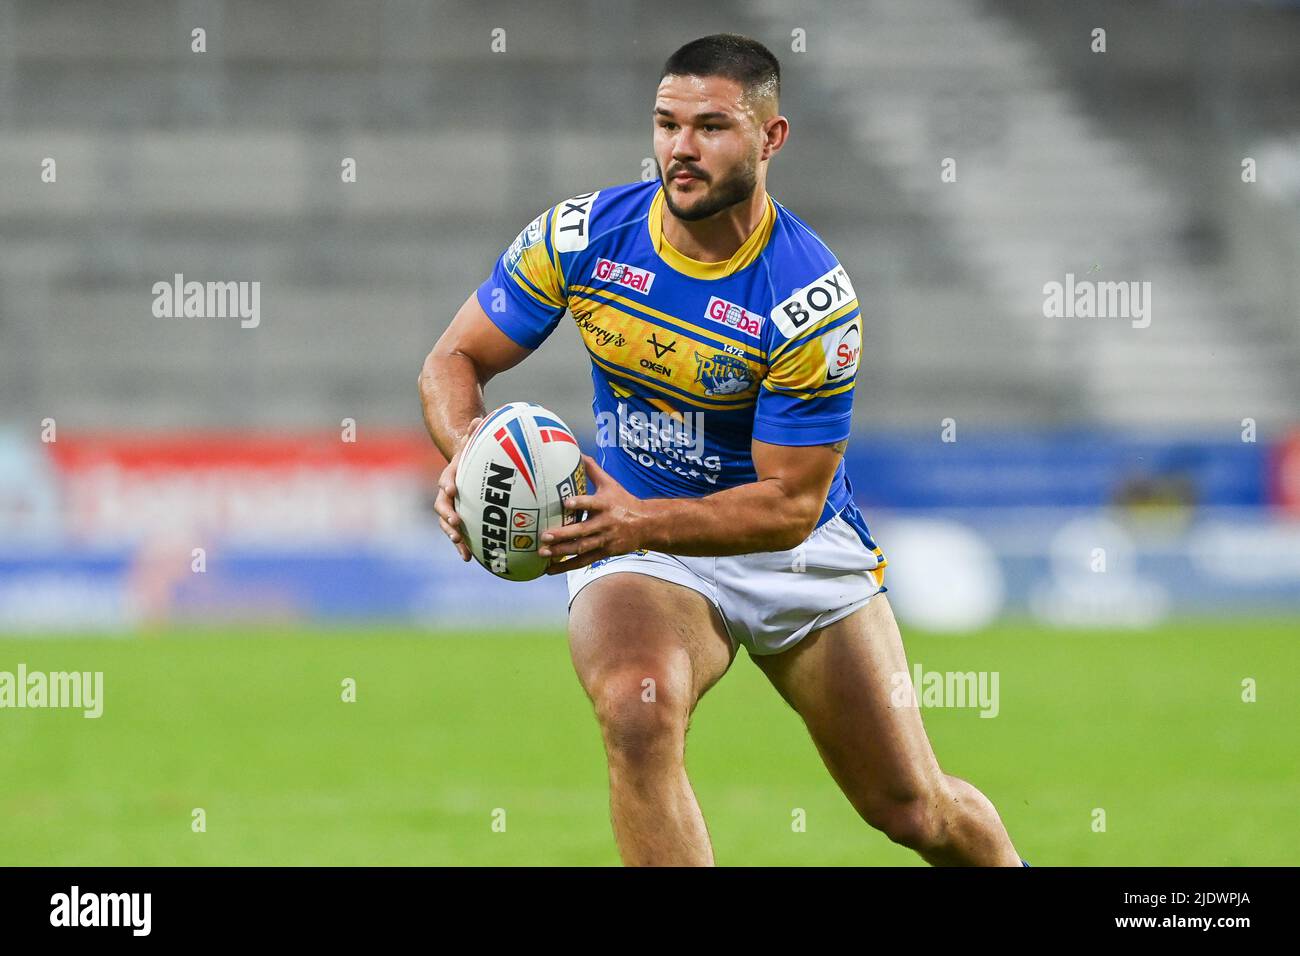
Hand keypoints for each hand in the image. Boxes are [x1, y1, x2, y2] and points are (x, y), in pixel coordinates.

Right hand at [433, 416, 482, 561]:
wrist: (466, 465)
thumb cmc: (474, 453)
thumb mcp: (475, 442)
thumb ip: (476, 433)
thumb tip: (480, 419)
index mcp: (451, 474)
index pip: (446, 479)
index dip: (448, 484)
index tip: (452, 490)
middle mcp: (447, 493)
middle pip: (442, 505)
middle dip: (448, 515)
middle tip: (456, 524)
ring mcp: (451, 507)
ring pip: (447, 523)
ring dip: (453, 534)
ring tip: (460, 544)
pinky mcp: (459, 520)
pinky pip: (458, 533)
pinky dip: (462, 545)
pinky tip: (469, 558)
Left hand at [541, 455, 649, 573]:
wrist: (646, 525)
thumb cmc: (623, 501)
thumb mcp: (610, 484)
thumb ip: (592, 470)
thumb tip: (577, 452)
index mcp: (606, 504)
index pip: (592, 503)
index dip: (580, 503)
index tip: (567, 503)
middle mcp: (605, 523)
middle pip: (583, 531)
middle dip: (563, 534)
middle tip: (544, 536)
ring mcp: (604, 540)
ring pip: (581, 548)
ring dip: (561, 552)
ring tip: (543, 552)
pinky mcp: (604, 552)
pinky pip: (583, 561)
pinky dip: (566, 566)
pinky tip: (550, 569)